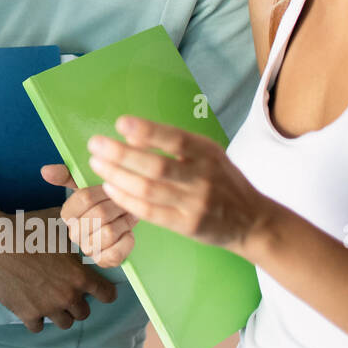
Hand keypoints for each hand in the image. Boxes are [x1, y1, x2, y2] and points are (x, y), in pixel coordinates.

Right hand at [0, 206, 116, 332]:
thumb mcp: (57, 221)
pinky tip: (32, 306)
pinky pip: (39, 327)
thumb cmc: (26, 229)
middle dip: (77, 302)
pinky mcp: (26, 314)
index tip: (98, 289)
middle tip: (65, 290)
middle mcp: (67, 295)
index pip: (107, 295)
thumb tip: (91, 220)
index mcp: (79, 275)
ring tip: (50, 300)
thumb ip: (78, 226)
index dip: (104, 291)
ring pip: (65, 323)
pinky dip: (37, 319)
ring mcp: (47, 307)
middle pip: (84, 313)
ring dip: (60, 313)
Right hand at [42, 162, 137, 267]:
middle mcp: (74, 233)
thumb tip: (45, 170)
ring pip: (109, 232)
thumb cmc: (101, 203)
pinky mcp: (102, 262)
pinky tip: (127, 234)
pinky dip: (127, 241)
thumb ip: (66, 175)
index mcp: (68, 213)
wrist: (118, 224)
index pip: (84, 198)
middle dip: (118, 206)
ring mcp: (87, 249)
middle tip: (126, 203)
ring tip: (128, 216)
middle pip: (99, 214)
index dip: (104, 192)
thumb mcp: (85, 185)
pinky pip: (116, 253)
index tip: (114, 189)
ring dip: (125, 222)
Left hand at [86, 115, 276, 255]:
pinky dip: (126, 199)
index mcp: (207, 153)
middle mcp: (203, 177)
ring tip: (96, 163)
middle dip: (120, 154)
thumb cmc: (222, 181)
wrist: (252, 221)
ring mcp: (195, 203)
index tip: (120, 122)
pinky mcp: (187, 225)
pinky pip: (150, 212)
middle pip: (156, 166)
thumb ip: (173, 143)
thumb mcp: (208, 154)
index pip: (175, 139)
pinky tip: (109, 187)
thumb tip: (129, 133)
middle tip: (95, 144)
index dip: (148, 131)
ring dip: (117, 176)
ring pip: (148, 189)